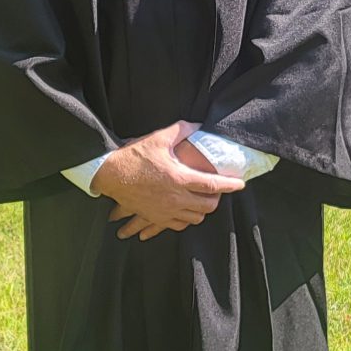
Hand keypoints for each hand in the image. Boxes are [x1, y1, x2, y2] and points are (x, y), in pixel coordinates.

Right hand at [92, 120, 242, 239]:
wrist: (110, 174)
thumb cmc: (134, 156)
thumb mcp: (158, 138)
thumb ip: (181, 130)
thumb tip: (197, 125)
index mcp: (180, 178)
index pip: (213, 185)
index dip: (230, 185)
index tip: (240, 184)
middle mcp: (176, 198)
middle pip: (208, 206)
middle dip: (217, 199)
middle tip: (217, 191)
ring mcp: (165, 210)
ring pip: (195, 219)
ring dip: (202, 211)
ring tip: (202, 201)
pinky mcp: (155, 217)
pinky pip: (178, 226)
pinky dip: (186, 220)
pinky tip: (186, 212)